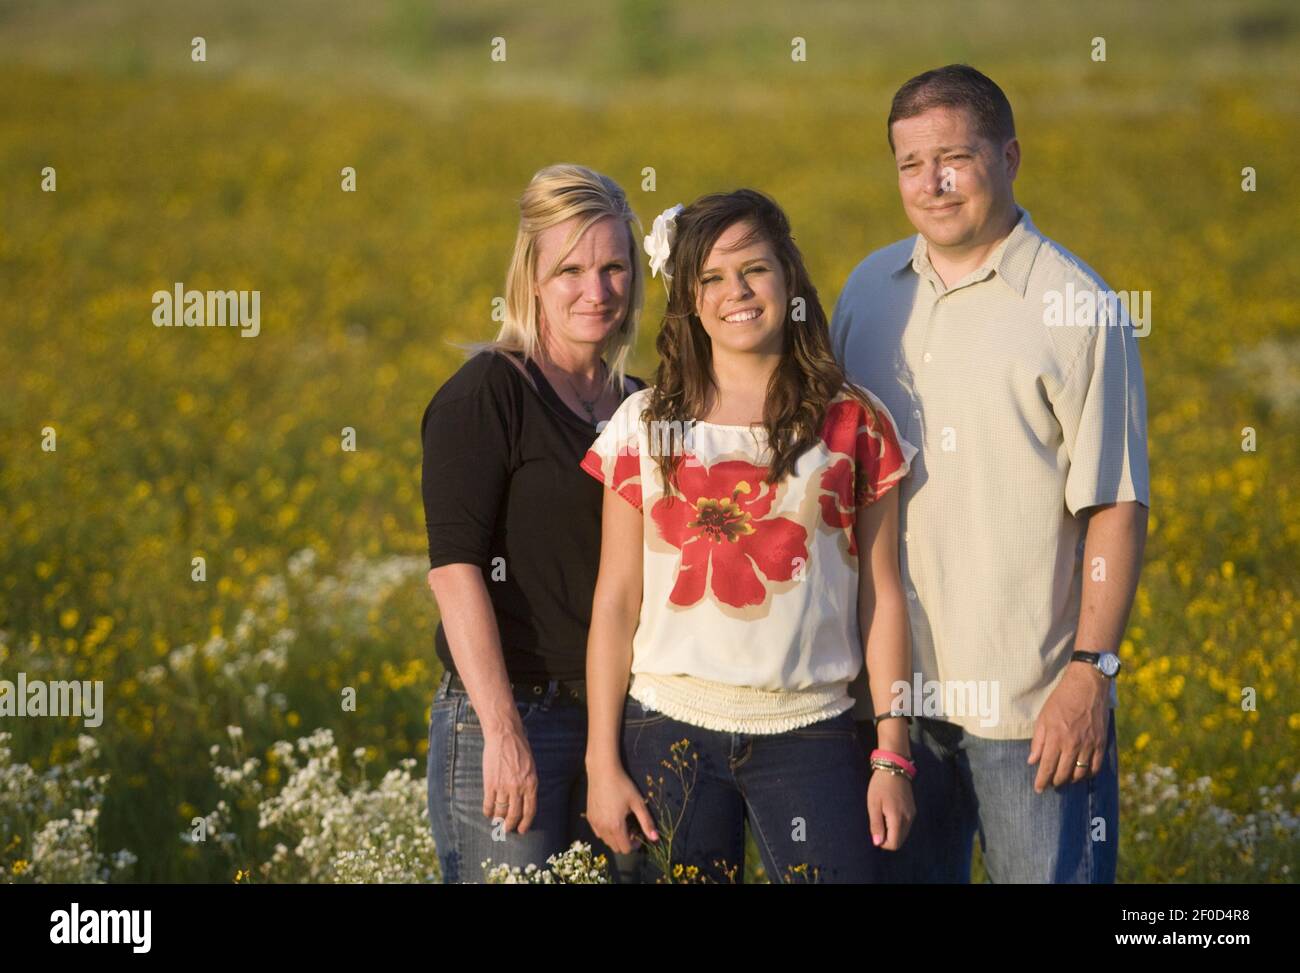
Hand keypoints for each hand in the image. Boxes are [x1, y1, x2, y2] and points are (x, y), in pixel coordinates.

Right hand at [480, 726, 537, 832]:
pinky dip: (487, 811)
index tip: (521, 830)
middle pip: (514, 814)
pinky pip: (488, 804)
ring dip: (498, 819)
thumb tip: (525, 801)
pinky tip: (487, 812)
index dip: (525, 823)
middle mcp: (518, 788)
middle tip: (507, 829)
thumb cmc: (519, 749)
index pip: (530, 810)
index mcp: (531, 784)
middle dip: (510, 825)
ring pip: (501, 811)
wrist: (504, 736)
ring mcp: (503, 786)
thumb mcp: (531, 767)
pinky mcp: (490, 783)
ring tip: (496, 821)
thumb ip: (528, 784)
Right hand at [586, 764, 658, 855]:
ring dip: (615, 837)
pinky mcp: (589, 818)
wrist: (602, 771)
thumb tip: (655, 838)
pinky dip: (606, 831)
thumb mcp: (638, 803)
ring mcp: (594, 823)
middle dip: (625, 841)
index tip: (639, 832)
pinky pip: (598, 833)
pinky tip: (611, 817)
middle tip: (632, 826)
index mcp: (616, 826)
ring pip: (606, 841)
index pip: (625, 849)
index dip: (635, 844)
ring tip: (622, 821)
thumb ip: (647, 822)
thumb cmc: (622, 785)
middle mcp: (602, 828)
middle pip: (616, 848)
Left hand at [867, 771, 913, 850]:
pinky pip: (906, 825)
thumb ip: (876, 825)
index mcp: (898, 818)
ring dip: (892, 831)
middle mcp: (908, 818)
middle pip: (900, 840)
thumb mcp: (873, 804)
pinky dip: (897, 825)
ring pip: (903, 833)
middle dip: (888, 837)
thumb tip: (877, 843)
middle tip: (878, 822)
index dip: (883, 843)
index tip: (875, 830)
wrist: (894, 767)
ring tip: (883, 815)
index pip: (894, 844)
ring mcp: (912, 814)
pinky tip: (889, 811)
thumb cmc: (880, 785)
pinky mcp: (913, 809)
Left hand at [1027, 662, 1108, 791]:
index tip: (1038, 789)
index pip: (1047, 767)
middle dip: (1055, 782)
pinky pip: (1096, 766)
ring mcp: (1089, 745)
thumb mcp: (1043, 717)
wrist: (1087, 686)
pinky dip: (1088, 773)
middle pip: (1063, 773)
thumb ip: (1038, 741)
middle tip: (1051, 783)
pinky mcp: (1101, 743)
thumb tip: (1032, 761)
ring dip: (1071, 779)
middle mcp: (1073, 744)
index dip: (1042, 781)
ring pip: (1080, 773)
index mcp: (1056, 737)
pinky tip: (1082, 773)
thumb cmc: (1061, 700)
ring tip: (1065, 779)